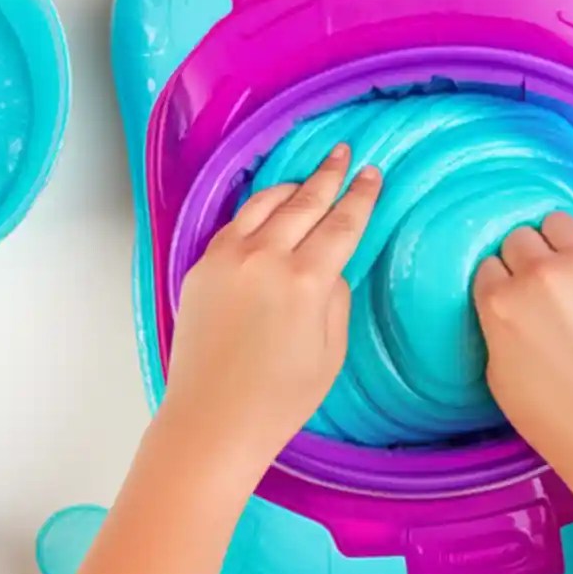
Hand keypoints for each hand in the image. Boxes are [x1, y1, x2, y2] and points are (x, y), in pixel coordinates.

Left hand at [161, 144, 380, 464]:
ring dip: (291, 187)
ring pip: (264, 205)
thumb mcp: (330, 352)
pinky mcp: (201, 268)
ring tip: (308, 177)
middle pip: (304, 203)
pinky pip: (235, 225)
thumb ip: (335, 299)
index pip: (341, 224)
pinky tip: (268, 208)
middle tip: (344, 153)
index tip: (371, 174)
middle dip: (328, 175)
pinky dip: (257, 209)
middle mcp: (264, 259)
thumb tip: (328, 268)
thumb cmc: (280, 399)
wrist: (212, 420)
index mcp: (305, 281)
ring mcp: (227, 259)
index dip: (360, 196)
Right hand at [473, 213, 572, 482]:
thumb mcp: (496, 370)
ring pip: (556, 224)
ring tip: (567, 279)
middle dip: (523, 263)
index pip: (487, 266)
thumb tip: (506, 296)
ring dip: (555, 246)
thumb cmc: (550, 413)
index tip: (512, 306)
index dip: (499, 287)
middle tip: (539, 295)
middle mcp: (541, 272)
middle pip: (518, 239)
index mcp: (501, 300)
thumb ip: (496, 322)